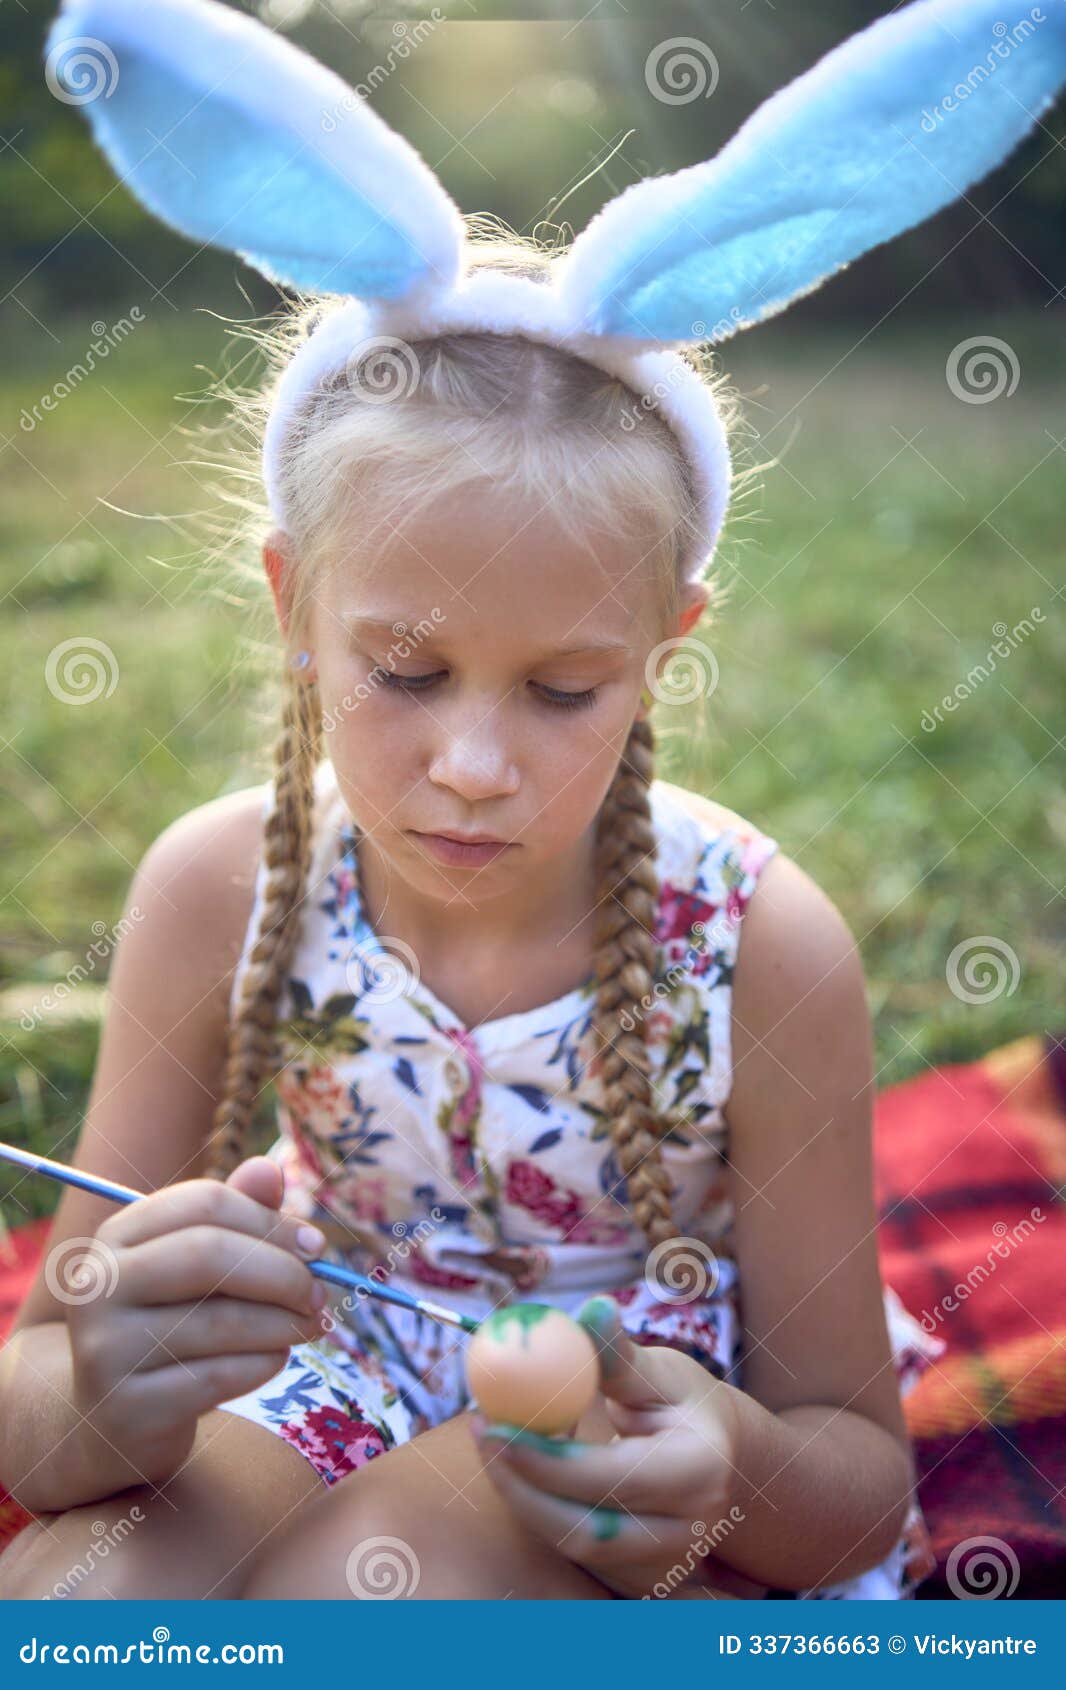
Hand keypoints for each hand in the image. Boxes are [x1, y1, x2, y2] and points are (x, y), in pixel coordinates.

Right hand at [66, 1157, 328, 1484]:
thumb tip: (271, 1169)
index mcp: (117, 1235)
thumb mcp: (200, 1265)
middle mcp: (99, 1285)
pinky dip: (264, 1363)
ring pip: (222, 1321)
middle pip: (209, 1254)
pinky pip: (220, 1375)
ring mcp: (106, 1348)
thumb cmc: (174, 1322)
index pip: (204, 1202)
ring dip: (285, 1323)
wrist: (117, 1419)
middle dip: (282, 1272)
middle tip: (319, 1293)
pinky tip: (275, 1359)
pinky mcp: (128, 1406)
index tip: (316, 1245)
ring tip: (309, 1326)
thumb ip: (238, 1214)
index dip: (270, 1220)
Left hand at [469, 1294, 741, 1599]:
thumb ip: (618, 1354)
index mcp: (700, 1470)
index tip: (492, 1423)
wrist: (719, 1458)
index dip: (546, 1459)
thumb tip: (592, 1309)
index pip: (612, 1478)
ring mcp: (666, 1565)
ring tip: (494, 1438)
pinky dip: (538, 1510)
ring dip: (522, 1495)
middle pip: (587, 1529)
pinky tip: (522, 1465)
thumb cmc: (681, 1403)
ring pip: (574, 1545)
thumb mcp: (658, 1371)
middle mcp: (690, 1530)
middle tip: (478, 1431)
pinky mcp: (641, 1581)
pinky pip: (575, 1552)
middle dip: (520, 1485)